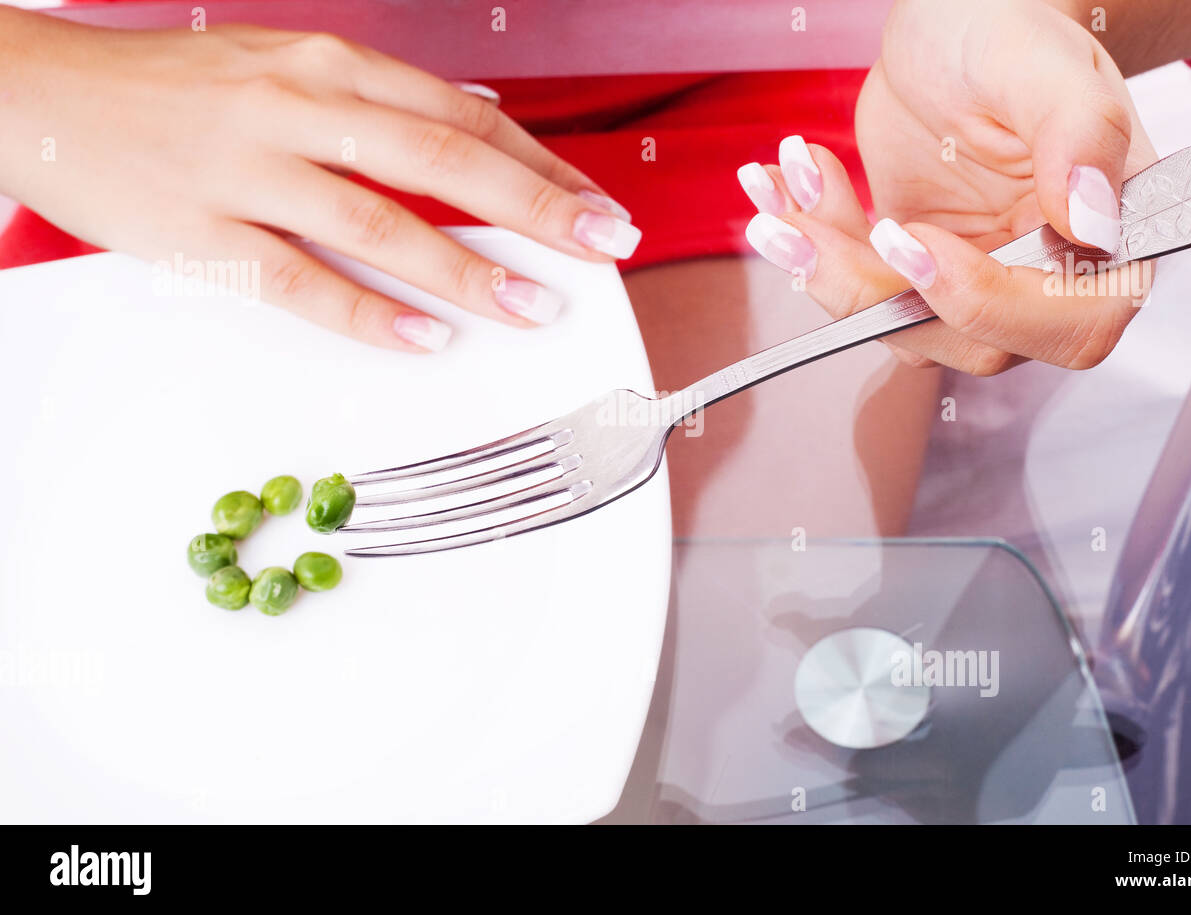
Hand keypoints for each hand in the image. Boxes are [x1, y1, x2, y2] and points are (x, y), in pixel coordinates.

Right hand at [0, 11, 639, 350]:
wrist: (45, 96)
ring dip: (463, 269)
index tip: (594, 208)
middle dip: (533, 207)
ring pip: (377, 220)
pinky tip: (422, 338)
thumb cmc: (180, 91)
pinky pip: (298, 280)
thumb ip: (376, 106)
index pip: (460, 115)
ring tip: (527, 308)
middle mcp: (296, 105)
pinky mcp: (202, 233)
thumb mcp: (287, 71)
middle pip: (439, 158)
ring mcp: (248, 169)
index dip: (539, 165)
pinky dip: (367, 312)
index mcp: (328, 65)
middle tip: (599, 248)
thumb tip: (472, 132)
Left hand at [737, 0, 1157, 374]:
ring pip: (898, 326)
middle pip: (966, 341)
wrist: (956, 18)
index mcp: (1108, 242)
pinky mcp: (915, 270)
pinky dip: (808, 247)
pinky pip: (859, 291)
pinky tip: (777, 186)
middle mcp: (1045, 278)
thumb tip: (1093, 219)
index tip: (912, 239)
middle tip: (806, 224)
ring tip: (778, 193)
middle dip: (872, 289)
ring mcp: (975, 280)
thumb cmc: (1013, 29)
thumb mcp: (1045, 66)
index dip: (982, 301)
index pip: (1067, 325)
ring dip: (825, 270)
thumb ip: (1081, 134)